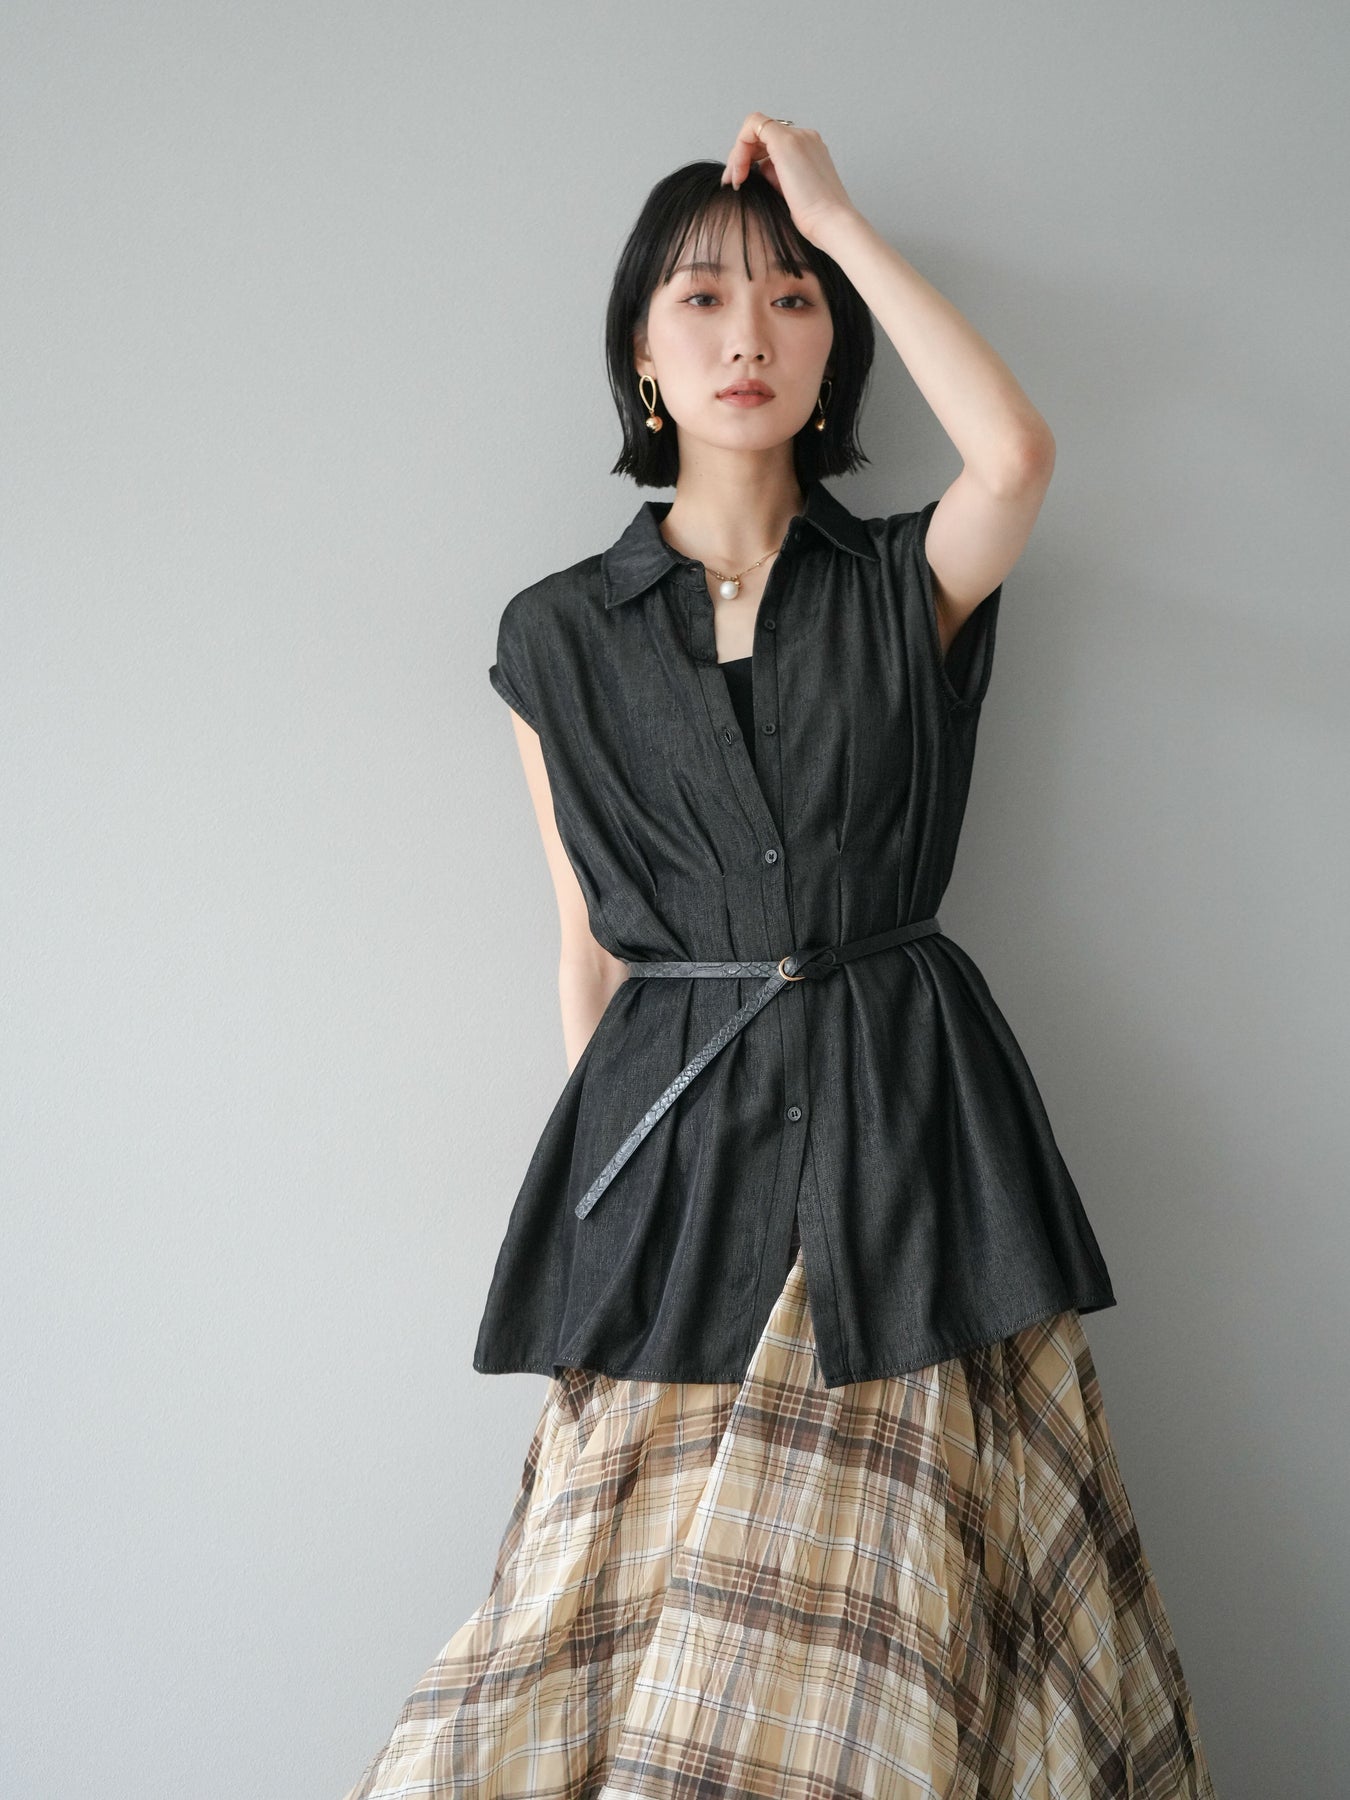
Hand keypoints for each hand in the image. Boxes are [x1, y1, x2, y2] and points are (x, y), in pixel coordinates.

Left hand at [719, 115, 858, 245]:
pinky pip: (753, 126)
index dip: (752, 158)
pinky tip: (739, 174)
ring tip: (736, 181)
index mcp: (810, 150)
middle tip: (733, 183)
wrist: (831, 223)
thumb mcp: (792, 195)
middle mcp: (805, 138)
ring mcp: (798, 137)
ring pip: (755, 130)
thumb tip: (760, 171)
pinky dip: (740, 149)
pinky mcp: (786, 142)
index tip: (743, 182)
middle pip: (762, 135)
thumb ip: (777, 178)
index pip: (772, 143)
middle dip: (741, 156)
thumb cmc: (815, 219)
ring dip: (738, 154)